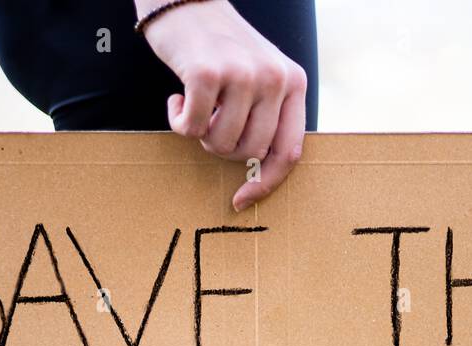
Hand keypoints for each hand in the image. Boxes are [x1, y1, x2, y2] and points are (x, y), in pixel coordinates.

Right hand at [136, 0, 307, 210]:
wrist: (186, 2)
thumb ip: (268, 116)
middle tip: (209, 122)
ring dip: (200, 134)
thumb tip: (259, 177)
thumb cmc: (220, 49)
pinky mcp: (208, 74)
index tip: (242, 199)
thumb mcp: (261, 76)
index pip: (289, 150)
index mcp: (294, 82)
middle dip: (224, 148)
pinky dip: (177, 121)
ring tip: (196, 106)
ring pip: (221, 144)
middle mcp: (274, 77)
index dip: (266, 182)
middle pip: (250, 152)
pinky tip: (176, 97)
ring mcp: (243, 75)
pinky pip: (191, 129)